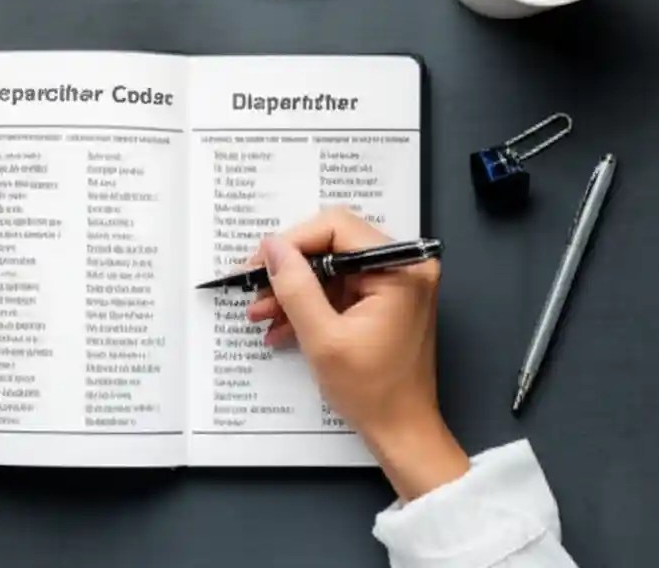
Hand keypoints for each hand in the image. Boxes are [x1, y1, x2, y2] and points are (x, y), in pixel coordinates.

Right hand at [247, 208, 467, 500]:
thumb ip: (296, 288)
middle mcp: (403, 267)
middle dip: (289, 270)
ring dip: (293, 290)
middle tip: (255, 289)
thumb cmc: (373, 392)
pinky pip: (339, 289)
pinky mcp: (383, 302)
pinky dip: (310, 304)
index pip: (337, 227)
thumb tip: (271, 247)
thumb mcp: (323, 339)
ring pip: (330, 268)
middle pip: (332, 244)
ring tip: (260, 313)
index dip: (292, 242)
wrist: (402, 432)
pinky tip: (281, 326)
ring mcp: (394, 284)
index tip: (259, 264)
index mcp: (400, 269)